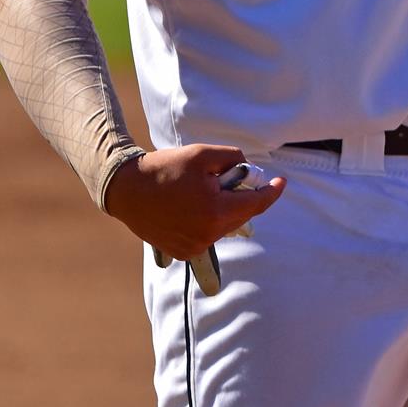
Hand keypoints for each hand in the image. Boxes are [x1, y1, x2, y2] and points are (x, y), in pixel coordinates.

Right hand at [104, 145, 284, 260]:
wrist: (126, 189)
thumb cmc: (165, 168)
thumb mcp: (203, 154)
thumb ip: (233, 159)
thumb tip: (250, 171)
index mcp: (215, 212)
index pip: (256, 205)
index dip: (271, 192)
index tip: (280, 182)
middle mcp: (207, 235)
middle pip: (241, 216)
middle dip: (242, 197)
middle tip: (228, 177)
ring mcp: (194, 247)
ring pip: (225, 226)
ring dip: (224, 209)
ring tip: (203, 191)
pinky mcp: (182, 252)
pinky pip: (208, 235)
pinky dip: (208, 221)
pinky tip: (192, 206)